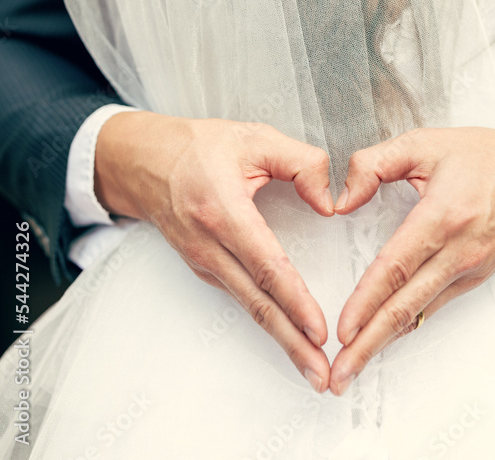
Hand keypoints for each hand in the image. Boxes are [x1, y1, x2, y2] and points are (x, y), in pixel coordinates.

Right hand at [95, 110, 334, 392]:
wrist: (145, 160)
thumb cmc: (199, 147)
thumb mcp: (255, 138)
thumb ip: (301, 162)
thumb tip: (330, 201)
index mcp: (223, 210)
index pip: (266, 264)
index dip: (294, 299)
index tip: (318, 328)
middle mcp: (209, 245)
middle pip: (257, 302)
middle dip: (291, 342)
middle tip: (321, 375)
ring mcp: (203, 261)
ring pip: (249, 307)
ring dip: (282, 340)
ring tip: (312, 367)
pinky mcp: (205, 268)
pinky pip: (240, 297)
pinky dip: (266, 321)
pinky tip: (287, 335)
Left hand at [327, 123, 494, 395]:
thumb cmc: (488, 155)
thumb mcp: (424, 142)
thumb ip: (374, 163)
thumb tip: (342, 199)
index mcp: (444, 215)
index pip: (396, 266)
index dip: (366, 301)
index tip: (343, 328)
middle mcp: (460, 250)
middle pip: (406, 305)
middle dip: (370, 343)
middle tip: (340, 373)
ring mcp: (472, 268)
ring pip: (421, 312)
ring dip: (386, 341)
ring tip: (356, 365)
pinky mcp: (478, 276)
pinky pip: (437, 304)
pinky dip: (410, 323)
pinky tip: (389, 335)